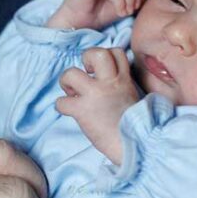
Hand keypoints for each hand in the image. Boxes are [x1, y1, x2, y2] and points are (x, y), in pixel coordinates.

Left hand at [56, 47, 140, 164]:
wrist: (135, 145)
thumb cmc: (134, 126)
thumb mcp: (132, 97)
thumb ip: (121, 85)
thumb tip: (108, 84)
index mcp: (124, 79)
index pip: (115, 51)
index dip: (106, 56)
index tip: (101, 70)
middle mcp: (109, 83)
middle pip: (96, 53)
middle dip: (86, 59)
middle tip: (87, 74)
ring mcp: (94, 95)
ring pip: (70, 73)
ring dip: (67, 82)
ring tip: (74, 93)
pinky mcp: (82, 110)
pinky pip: (61, 102)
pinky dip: (62, 107)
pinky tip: (71, 112)